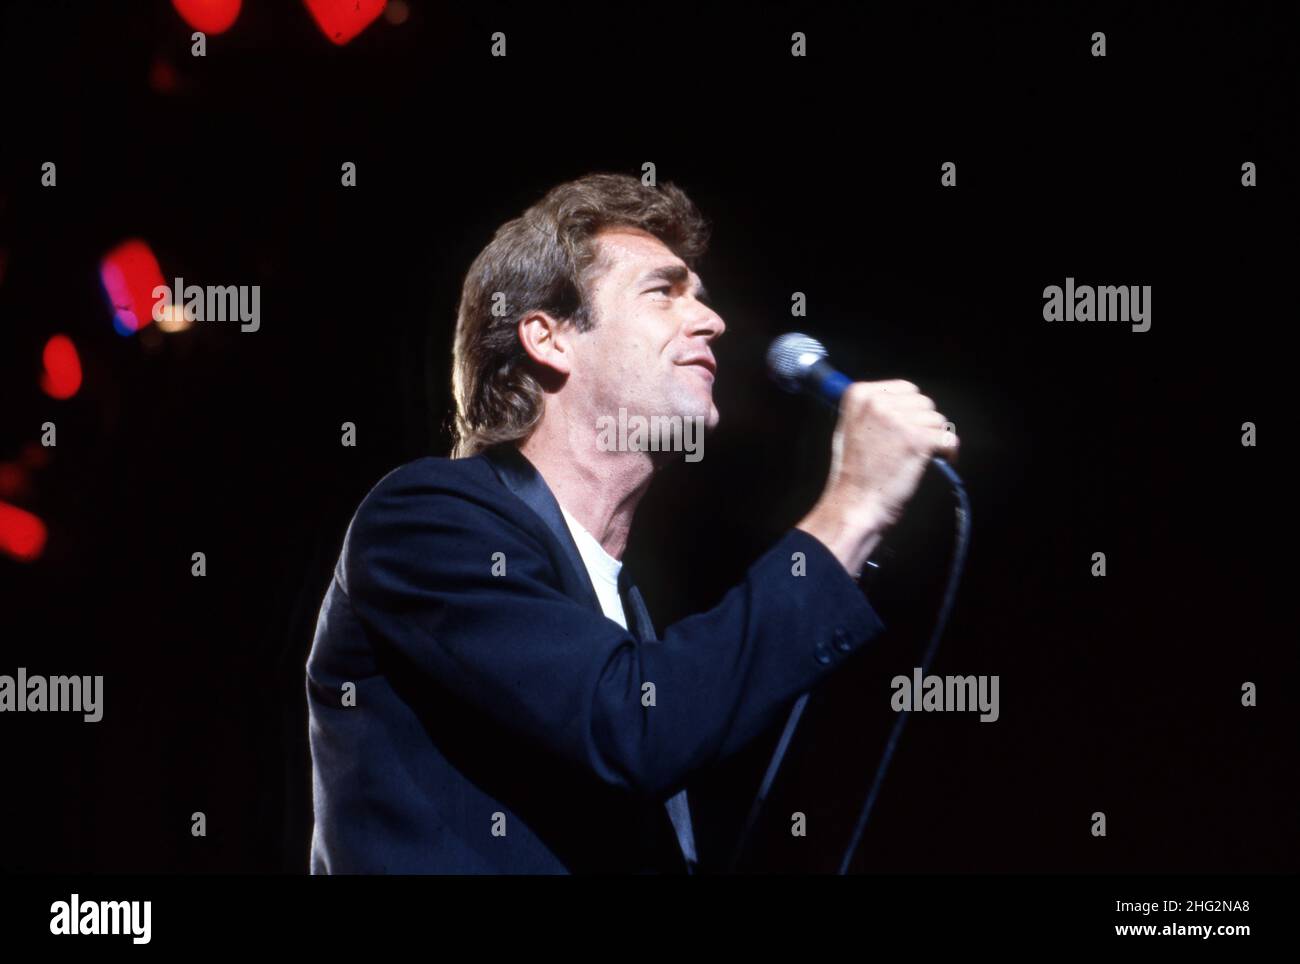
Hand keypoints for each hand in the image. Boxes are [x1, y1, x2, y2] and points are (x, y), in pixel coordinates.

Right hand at [797, 380, 958, 574]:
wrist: (855, 504)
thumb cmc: (853, 473)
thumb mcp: (849, 428)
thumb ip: (872, 410)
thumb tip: (901, 403)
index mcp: (859, 395)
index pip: (905, 388)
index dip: (910, 409)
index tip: (905, 428)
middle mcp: (878, 402)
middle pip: (923, 402)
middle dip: (922, 424)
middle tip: (910, 447)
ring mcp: (899, 420)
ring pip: (937, 419)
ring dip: (933, 438)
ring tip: (918, 457)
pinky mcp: (918, 440)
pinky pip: (949, 437)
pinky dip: (948, 451)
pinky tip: (939, 460)